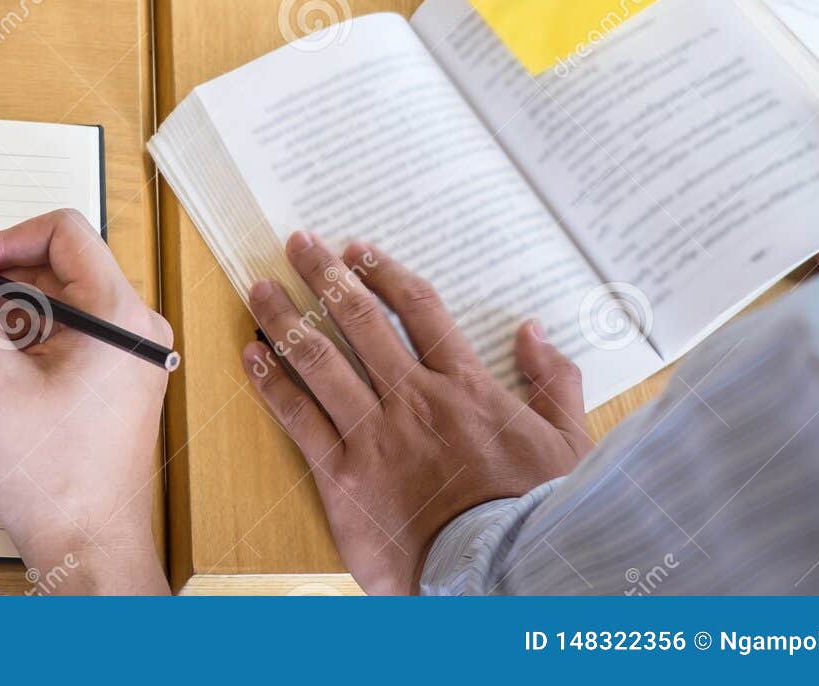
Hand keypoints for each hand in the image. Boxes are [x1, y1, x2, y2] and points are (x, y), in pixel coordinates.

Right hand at [0, 209, 169, 593]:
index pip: (64, 232)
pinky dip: (18, 349)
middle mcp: (133, 331)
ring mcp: (126, 360)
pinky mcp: (112, 387)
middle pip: (55, 271)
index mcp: (119, 316)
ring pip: (54, 311)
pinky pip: (62, 345)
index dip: (5, 239)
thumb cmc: (54, 480)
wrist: (88, 549)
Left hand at [241, 233, 592, 593]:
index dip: (384, 272)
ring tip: (259, 288)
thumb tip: (534, 333)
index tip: (357, 248)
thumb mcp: (567, 444)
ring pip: (319, 360)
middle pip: (358, 320)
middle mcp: (411, 399)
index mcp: (464, 387)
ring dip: (285, 318)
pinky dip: (271, 384)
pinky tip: (250, 355)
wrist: (498, 575)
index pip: (418, 309)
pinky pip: (299, 419)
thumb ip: (555, 382)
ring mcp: (373, 436)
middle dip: (323, 275)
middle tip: (298, 243)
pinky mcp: (343, 476)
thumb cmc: (535, 515)